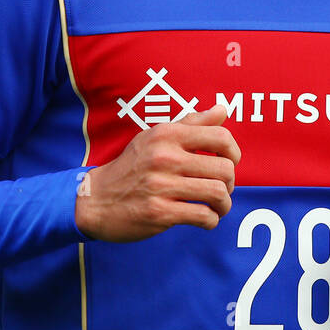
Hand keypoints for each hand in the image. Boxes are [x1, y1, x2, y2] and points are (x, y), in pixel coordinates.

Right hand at [74, 103, 240, 241]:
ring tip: (218, 206)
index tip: (230, 162)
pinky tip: (206, 218)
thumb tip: (223, 109)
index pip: (220, 137)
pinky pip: (203, 216)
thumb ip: (192, 123)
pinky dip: (211, 220)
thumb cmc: (132, 166)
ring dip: (224, 204)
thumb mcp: (156, 137)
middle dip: (231, 182)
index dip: (234, 152)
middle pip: (225, 169)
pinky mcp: (159, 212)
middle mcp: (164, 157)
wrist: (95, 199)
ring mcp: (161, 185)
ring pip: (218, 193)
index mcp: (167, 135)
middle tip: (223, 188)